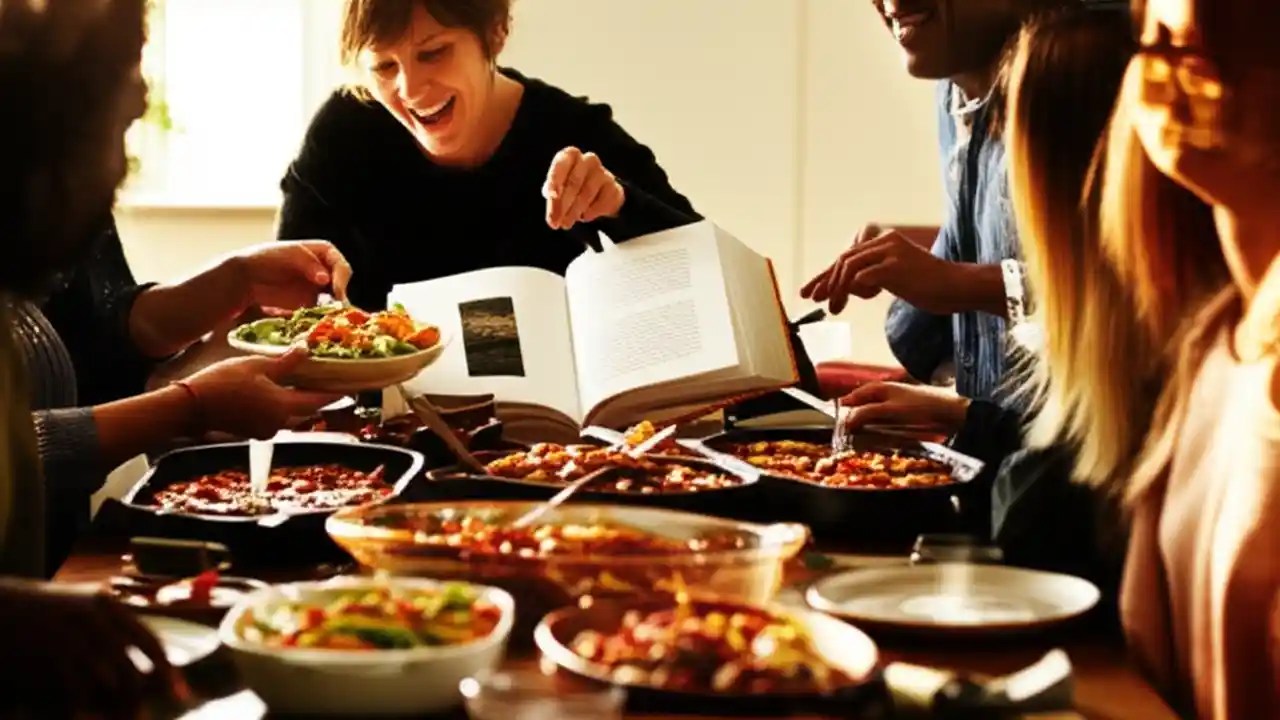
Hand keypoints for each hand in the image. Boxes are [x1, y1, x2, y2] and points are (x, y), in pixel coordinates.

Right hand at [0, 582, 189, 717]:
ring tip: (117, 719)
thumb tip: (140, 668)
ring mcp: (72, 639)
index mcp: (107, 606)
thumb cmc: (38, 615)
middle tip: (138, 719)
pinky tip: (83, 716)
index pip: (150, 643)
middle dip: (137, 703)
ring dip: (113, 710)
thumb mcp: (78, 611)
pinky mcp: (49, 659)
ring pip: (107, 688)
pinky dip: (82, 711)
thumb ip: (109, 633)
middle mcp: (95, 620)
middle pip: (131, 674)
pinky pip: (76, 695)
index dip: (169, 673)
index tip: (182, 695)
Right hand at [184, 349, 342, 438]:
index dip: (336, 392)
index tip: (351, 387)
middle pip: (308, 410)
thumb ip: (285, 362)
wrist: (190, 407)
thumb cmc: (222, 383)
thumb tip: (306, 350)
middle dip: (319, 398)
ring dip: (300, 402)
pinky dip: (283, 407)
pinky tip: (280, 393)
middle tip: (329, 383)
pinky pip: (277, 420)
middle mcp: (280, 423)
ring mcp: (266, 430)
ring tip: (306, 385)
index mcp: (284, 407)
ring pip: (292, 416)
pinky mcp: (253, 431)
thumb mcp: (257, 366)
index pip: (319, 400)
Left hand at [230, 240, 353, 312]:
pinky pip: (321, 312)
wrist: (245, 277)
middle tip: (339, 307)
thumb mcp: (288, 254)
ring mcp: (316, 289)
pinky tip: (321, 323)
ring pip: (334, 299)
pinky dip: (323, 317)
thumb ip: (308, 264)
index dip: (341, 276)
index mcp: (321, 253)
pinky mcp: (307, 305)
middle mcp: (322, 271)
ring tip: (333, 318)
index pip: (339, 264)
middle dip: (341, 294)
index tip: (335, 289)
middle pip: (341, 283)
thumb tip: (325, 279)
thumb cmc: (265, 258)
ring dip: (335, 308)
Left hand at [543, 147, 624, 229]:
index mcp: (571, 156)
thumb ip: (552, 194)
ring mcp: (603, 173)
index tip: (552, 196)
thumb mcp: (557, 190)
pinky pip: (602, 201)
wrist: (597, 197)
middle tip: (555, 221)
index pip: (561, 164)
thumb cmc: (570, 190)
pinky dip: (591, 212)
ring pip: (587, 192)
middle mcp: (588, 160)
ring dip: (575, 211)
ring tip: (566, 223)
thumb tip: (552, 198)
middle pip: (574, 181)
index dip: (555, 180)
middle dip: (562, 204)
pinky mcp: (614, 188)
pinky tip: (584, 217)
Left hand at [801, 224, 968, 314]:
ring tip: (832, 308)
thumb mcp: (896, 279)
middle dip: (824, 280)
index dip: (827, 274)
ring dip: (835, 289)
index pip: (849, 256)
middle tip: (812, 298)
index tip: (812, 290)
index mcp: (885, 242)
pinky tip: (845, 304)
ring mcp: (890, 252)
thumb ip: (874, 278)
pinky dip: (849, 291)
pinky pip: (861, 277)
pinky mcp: (894, 266)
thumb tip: (850, 287)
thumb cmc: (931, 288)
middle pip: (844, 259)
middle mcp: (885, 241)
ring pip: (848, 267)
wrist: (958, 288)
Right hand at [838, 381, 970, 435]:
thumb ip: (867, 413)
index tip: (834, 427)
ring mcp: (892, 404)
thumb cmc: (919, 407)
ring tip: (858, 441)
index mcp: (877, 389)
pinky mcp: (900, 415)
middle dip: (852, 421)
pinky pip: (882, 423)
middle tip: (845, 437)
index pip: (852, 398)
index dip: (843, 411)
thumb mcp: (890, 410)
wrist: (948, 412)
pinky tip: (876, 440)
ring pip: (870, 416)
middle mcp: (883, 394)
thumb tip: (847, 420)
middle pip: (860, 407)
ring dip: (864, 427)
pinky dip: (876, 430)